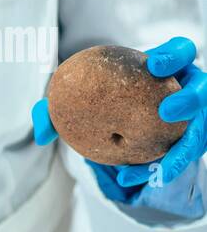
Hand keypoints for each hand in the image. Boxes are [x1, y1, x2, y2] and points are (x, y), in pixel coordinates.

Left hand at [32, 37, 204, 200]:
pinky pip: (178, 157)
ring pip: (201, 129)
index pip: (182, 52)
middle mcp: (186, 88)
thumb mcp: (75, 99)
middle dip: (192, 99)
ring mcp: (193, 116)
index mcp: (167, 66)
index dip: (175, 55)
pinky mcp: (189, 139)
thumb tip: (41, 134)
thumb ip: (56, 110)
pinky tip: (128, 179)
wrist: (109, 118)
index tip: (154, 64)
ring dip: (186, 147)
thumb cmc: (95, 99)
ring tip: (162, 165)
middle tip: (168, 110)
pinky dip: (156, 169)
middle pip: (203, 90)